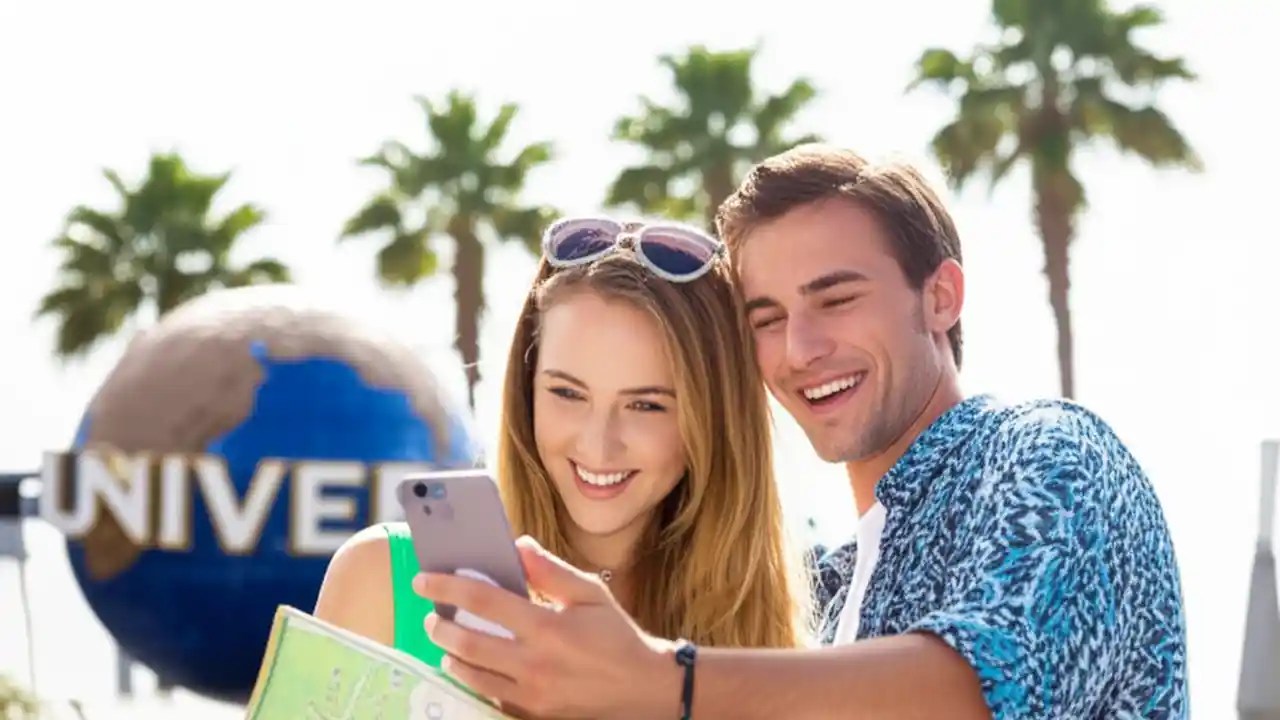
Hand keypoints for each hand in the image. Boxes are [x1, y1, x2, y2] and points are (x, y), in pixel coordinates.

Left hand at [413, 536, 680, 718]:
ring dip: (451, 657)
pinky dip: (476, 682)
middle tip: (429, 618)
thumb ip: (551, 571)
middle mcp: (534, 663)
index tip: (424, 579)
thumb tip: (518, 545)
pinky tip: (474, 669)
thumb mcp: (590, 594)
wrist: (644, 690)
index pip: (483, 600)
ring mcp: (531, 695)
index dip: (447, 587)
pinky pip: (491, 698)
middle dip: (439, 627)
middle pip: (466, 643)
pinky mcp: (533, 715)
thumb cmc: (617, 638)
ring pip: (472, 676)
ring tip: (446, 643)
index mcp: (547, 627)